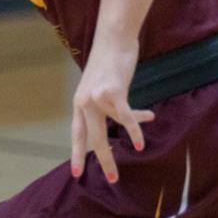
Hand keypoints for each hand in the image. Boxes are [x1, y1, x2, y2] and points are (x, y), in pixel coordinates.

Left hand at [70, 35, 152, 184]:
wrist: (113, 39)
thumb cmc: (113, 63)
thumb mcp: (108, 88)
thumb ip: (113, 105)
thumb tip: (137, 121)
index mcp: (80, 104)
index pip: (77, 134)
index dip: (77, 153)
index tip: (75, 173)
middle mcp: (84, 103)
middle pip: (92, 138)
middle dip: (103, 160)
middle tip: (112, 178)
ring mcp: (96, 98)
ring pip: (115, 125)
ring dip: (132, 131)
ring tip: (142, 137)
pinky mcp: (111, 92)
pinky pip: (125, 117)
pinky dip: (134, 129)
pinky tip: (140, 142)